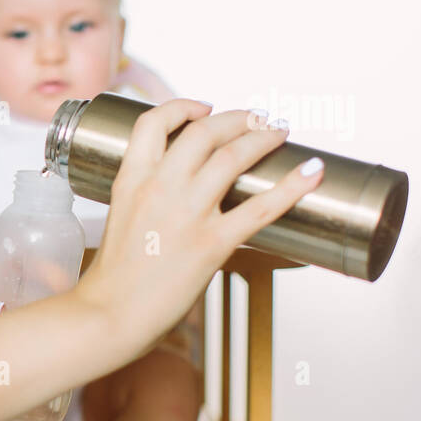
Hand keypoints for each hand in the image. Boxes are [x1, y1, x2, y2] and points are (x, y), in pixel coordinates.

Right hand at [75, 99, 323, 357]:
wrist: (109, 314)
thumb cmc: (114, 277)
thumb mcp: (121, 218)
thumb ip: (147, 197)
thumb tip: (183, 190)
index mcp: (131, 179)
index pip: (153, 121)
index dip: (183, 106)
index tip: (204, 108)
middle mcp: (159, 187)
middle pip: (203, 131)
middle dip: (236, 118)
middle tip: (255, 119)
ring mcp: (187, 213)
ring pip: (233, 156)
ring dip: (263, 137)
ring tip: (278, 132)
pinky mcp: (212, 243)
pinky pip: (261, 207)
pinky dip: (292, 186)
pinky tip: (311, 172)